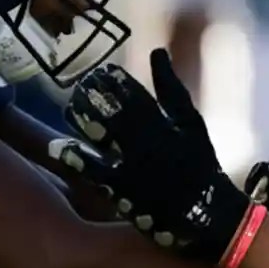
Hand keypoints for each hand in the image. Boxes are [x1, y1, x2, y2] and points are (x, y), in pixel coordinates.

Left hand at [59, 49, 251, 265]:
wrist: (207, 215)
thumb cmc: (201, 165)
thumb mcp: (192, 124)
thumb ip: (172, 90)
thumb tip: (157, 52)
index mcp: (165, 125)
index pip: (135, 95)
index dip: (116, 81)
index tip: (104, 71)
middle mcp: (146, 143)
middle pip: (113, 112)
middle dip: (95, 96)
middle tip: (81, 84)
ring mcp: (131, 166)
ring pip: (100, 136)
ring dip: (82, 119)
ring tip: (71, 107)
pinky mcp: (121, 190)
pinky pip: (94, 171)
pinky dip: (76, 158)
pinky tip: (61, 147)